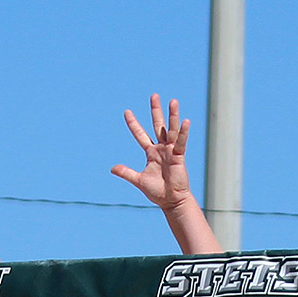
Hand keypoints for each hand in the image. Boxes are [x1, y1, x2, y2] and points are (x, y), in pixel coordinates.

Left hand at [111, 94, 195, 212]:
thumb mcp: (138, 180)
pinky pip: (181, 142)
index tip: (126, 112)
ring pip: (171, 129)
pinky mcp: (179, 156)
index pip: (140, 134)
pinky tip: (185, 121)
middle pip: (158, 125)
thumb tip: (112, 168)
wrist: (171, 200)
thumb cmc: (157, 191)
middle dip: (156, 111)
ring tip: (173, 101)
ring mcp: (171, 151)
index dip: (133, 124)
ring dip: (172, 116)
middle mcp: (161, 148)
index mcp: (151, 152)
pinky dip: (183, 132)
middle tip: (154, 95)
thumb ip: (126, 173)